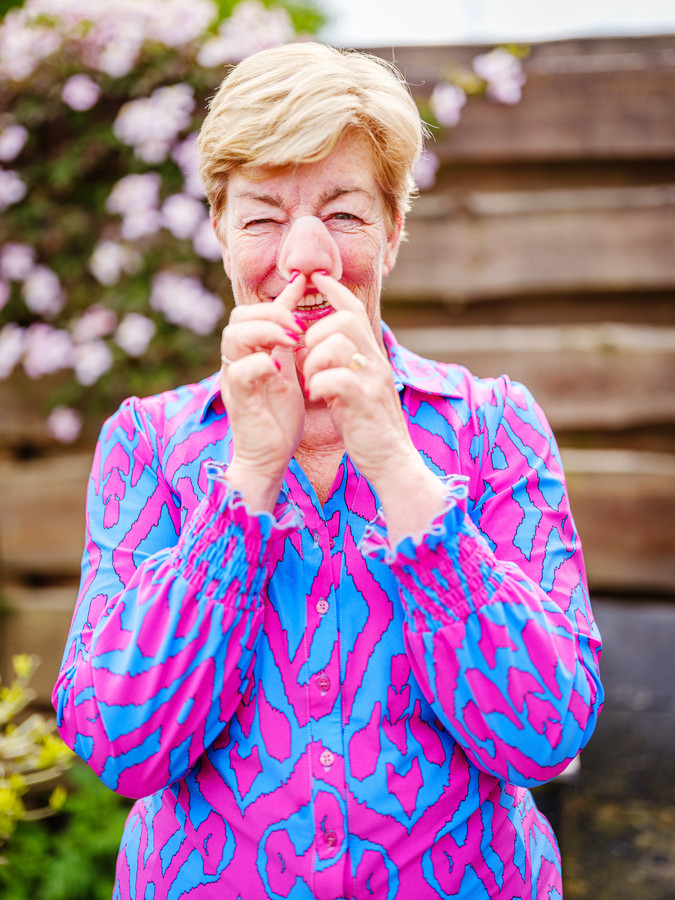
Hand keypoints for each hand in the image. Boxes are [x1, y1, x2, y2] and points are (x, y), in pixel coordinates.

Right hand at [219, 275, 306, 510]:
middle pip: (237, 319)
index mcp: (247, 355)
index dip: (277, 297)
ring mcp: (234, 380)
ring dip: (266, 332)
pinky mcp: (239, 399)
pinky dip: (262, 363)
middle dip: (270, 315)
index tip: (303, 284)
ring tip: (292, 342)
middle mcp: (235, 363)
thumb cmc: (279, 419)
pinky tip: (281, 368)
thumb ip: (289, 341)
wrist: (269, 459)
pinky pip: (242, 369)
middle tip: (298, 329)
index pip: (250, 313)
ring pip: (234, 337)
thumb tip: (299, 307)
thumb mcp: (289, 370)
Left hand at [301, 271, 417, 486]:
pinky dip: (318, 384)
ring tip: (313, 382)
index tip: (314, 277)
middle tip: (308, 360)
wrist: (391, 461)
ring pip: (336, 343)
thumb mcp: (355, 387)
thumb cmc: (367, 426)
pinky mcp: (364, 402)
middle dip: (316, 333)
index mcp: (371, 356)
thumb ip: (342, 364)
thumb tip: (318, 345)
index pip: (354, 310)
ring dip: (314, 361)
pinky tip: (317, 397)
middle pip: (343, 320)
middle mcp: (375, 361)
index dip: (333, 290)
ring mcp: (372, 380)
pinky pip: (335, 377)